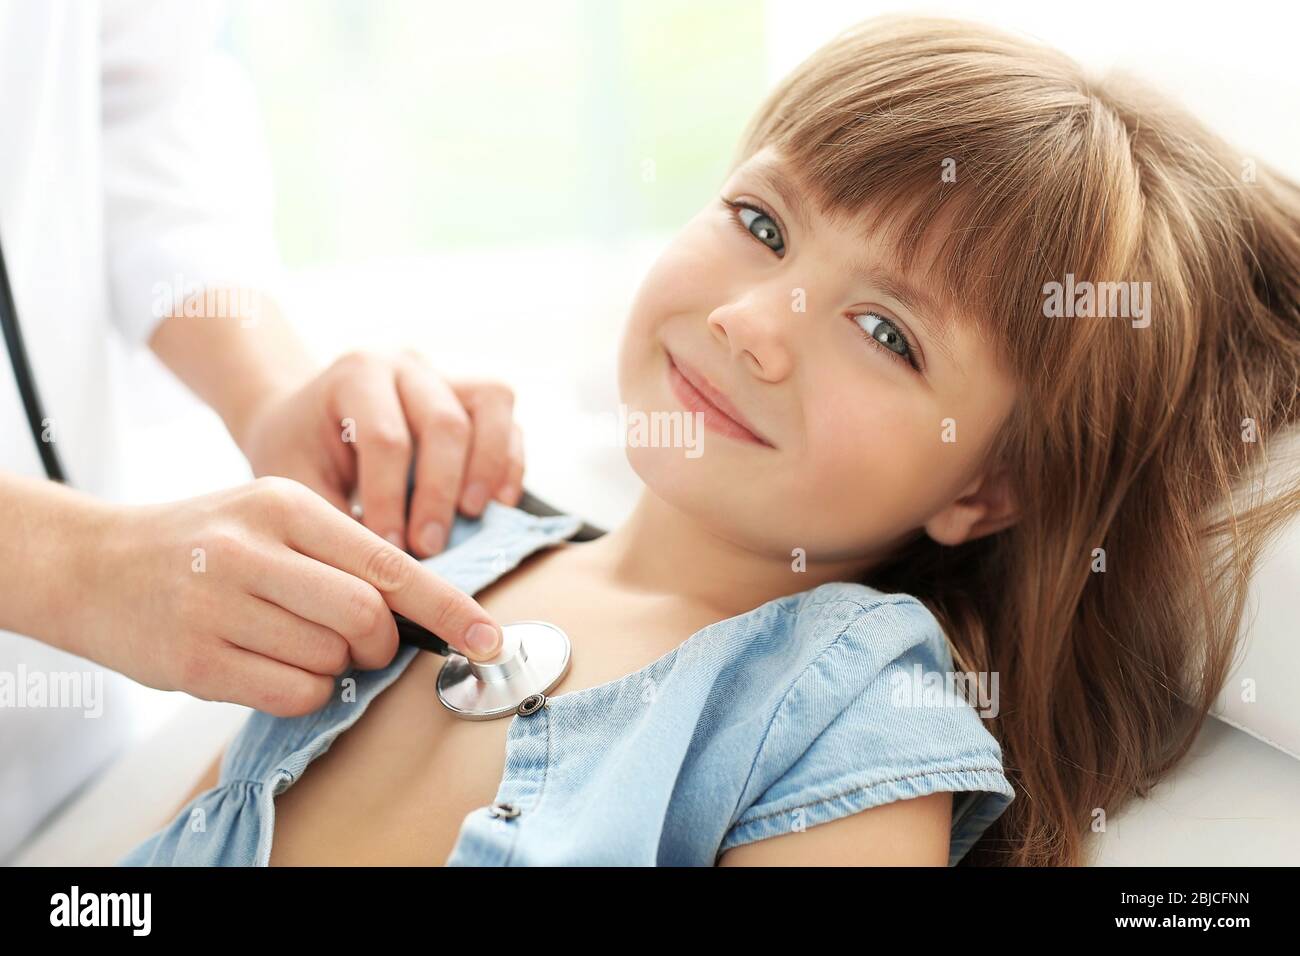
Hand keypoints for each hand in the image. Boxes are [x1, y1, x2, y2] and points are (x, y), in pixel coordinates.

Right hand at [79, 477, 504, 716]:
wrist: (97, 564)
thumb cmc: (206, 542)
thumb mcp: (273, 515)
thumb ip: (343, 554)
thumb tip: (424, 612)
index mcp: (286, 504)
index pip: (390, 564)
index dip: (448, 607)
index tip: (488, 637)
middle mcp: (253, 549)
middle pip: (368, 618)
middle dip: (384, 645)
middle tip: (368, 646)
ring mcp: (219, 606)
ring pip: (331, 660)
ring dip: (336, 666)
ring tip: (293, 641)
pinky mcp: (196, 661)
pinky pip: (292, 693)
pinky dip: (304, 691)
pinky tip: (272, 665)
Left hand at [235, 351, 524, 556]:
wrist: (304, 417)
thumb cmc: (300, 451)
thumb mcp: (295, 480)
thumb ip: (334, 517)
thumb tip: (380, 569)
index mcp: (356, 373)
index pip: (386, 437)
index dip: (390, 499)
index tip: (388, 551)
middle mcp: (407, 365)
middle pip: (444, 421)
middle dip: (440, 492)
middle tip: (429, 545)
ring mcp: (445, 375)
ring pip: (490, 403)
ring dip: (488, 466)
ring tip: (471, 515)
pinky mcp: (473, 397)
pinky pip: (508, 419)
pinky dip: (510, 462)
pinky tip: (498, 503)